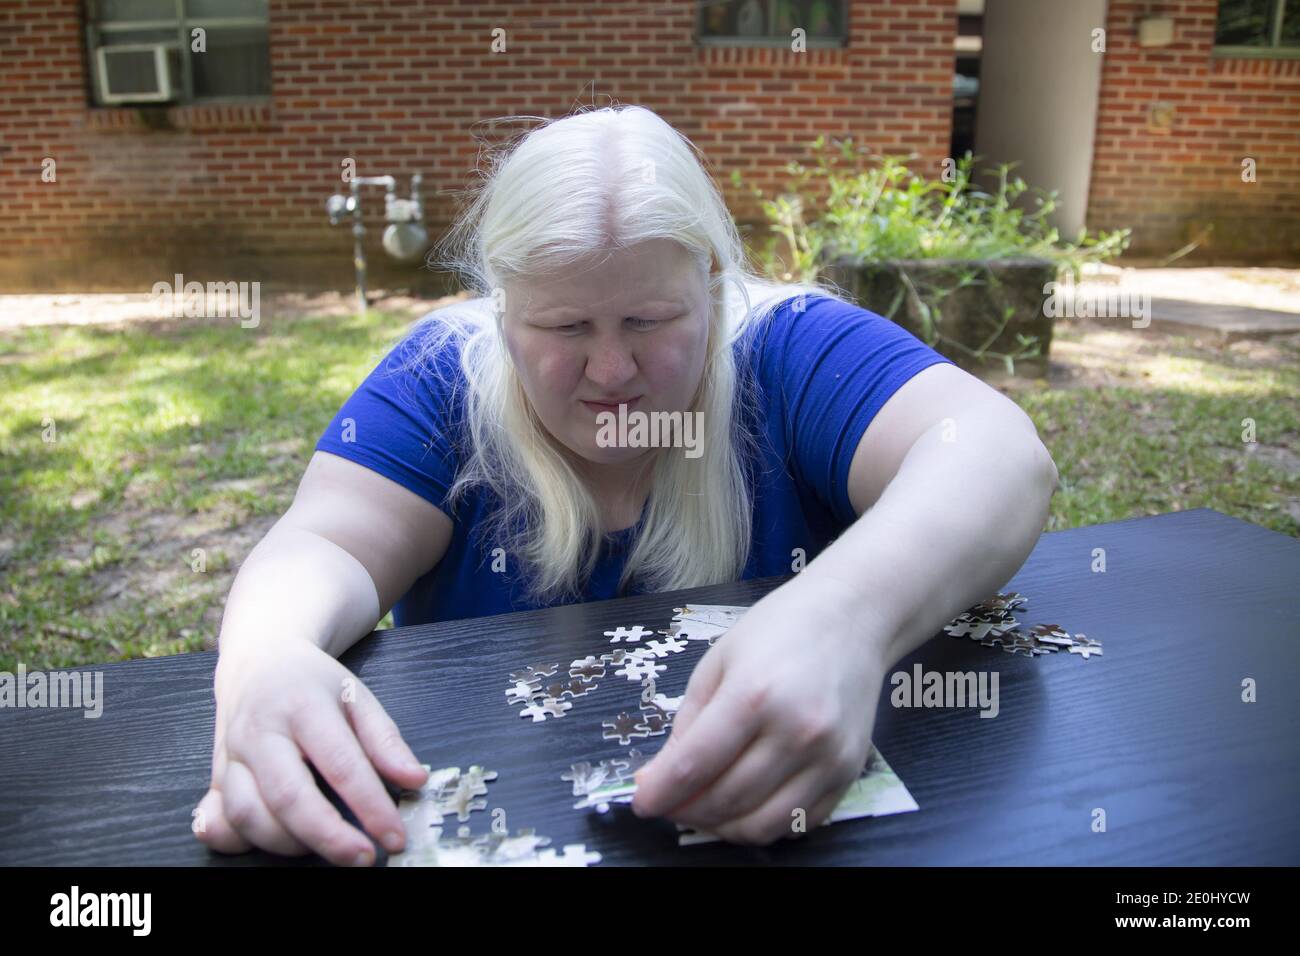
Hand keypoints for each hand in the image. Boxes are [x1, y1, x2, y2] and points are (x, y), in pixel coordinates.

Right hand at [193, 640, 428, 865]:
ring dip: (288, 843)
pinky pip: (219, 822)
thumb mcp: (357, 696)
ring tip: (326, 846)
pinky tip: (272, 842)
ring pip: (248, 815)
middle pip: (288, 796)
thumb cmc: (312, 684)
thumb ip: (385, 740)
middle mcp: (260, 732)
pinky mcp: (214, 777)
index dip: (371, 806)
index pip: (341, 764)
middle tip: (362, 858)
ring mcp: (230, 756)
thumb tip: (415, 780)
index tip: (395, 836)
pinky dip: (240, 842)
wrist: (257, 662)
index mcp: (303, 706)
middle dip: (328, 837)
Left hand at [630, 579, 885, 844]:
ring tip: (702, 809)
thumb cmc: (780, 629)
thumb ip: (689, 721)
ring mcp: (828, 757)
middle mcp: (796, 731)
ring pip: (761, 825)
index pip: (695, 764)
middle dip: (685, 811)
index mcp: (754, 694)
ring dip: (721, 827)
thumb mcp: (719, 660)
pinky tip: (743, 805)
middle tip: (668, 802)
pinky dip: (763, 825)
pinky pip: (797, 823)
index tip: (641, 801)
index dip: (660, 792)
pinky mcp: (849, 773)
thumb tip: (661, 775)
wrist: (852, 616)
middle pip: (726, 800)